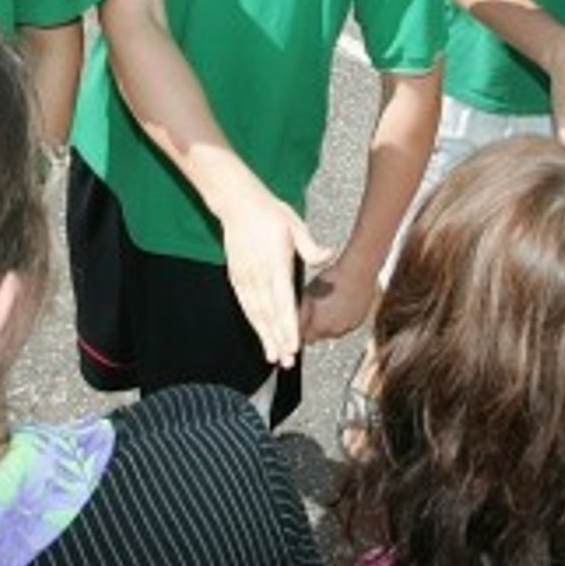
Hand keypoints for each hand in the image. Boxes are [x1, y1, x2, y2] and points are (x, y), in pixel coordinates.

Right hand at [217, 196, 331, 370]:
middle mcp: (258, 274)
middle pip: (269, 314)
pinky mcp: (235, 277)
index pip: (283, 301)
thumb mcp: (295, 224)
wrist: (237, 204)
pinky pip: (245, 305)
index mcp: (275, 263)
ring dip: (264, 336)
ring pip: (255, 313)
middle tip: (287, 361)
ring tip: (273, 356)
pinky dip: (252, 323)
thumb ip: (310, 246)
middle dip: (278, 339)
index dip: (288, 325)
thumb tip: (328, 254)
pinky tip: (258, 335)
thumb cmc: (269, 214)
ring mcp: (245, 277)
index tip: (294, 344)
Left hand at [298, 253, 377, 344]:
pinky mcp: (360, 319)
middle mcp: (336, 330)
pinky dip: (344, 317)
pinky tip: (342, 303)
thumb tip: (297, 324)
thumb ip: (301, 313)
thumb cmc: (333, 278)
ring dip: (332, 322)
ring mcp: (350, 326)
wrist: (357, 271)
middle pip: (323, 336)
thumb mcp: (308, 294)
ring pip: (336, 330)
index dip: (305, 330)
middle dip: (318, 326)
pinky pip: (349, 323)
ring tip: (331, 304)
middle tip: (318, 309)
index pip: (308, 339)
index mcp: (321, 326)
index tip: (304, 321)